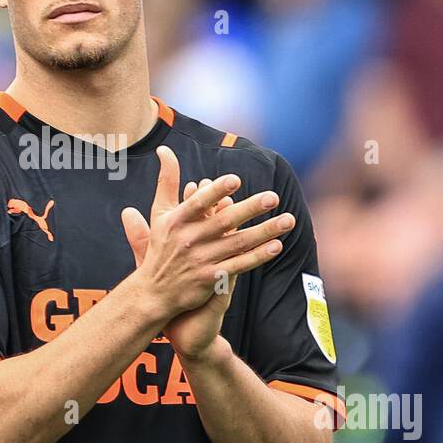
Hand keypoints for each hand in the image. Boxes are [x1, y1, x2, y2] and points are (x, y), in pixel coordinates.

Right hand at [120, 145, 295, 334]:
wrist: (154, 292)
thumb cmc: (161, 246)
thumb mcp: (159, 213)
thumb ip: (166, 181)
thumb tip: (164, 149)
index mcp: (177, 221)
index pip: (198, 203)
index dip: (216, 191)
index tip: (235, 179)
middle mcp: (189, 240)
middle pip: (224, 222)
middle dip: (250, 209)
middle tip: (273, 197)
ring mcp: (201, 261)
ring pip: (237, 244)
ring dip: (264, 232)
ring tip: (288, 220)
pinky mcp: (211, 279)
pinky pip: (239, 266)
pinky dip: (257, 256)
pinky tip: (276, 246)